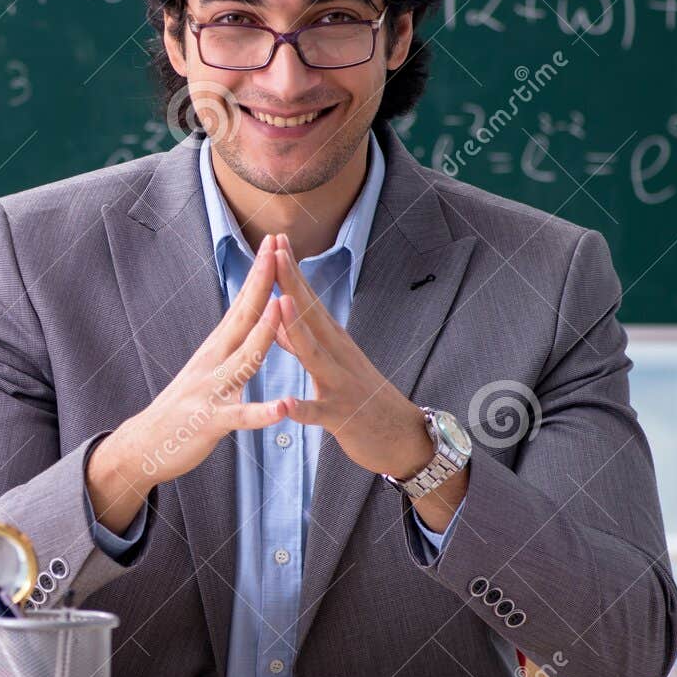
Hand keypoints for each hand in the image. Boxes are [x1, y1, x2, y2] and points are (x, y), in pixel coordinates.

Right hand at [87, 233, 290, 530]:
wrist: (143, 445)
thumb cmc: (182, 407)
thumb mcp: (207, 367)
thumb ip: (229, 343)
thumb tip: (248, 312)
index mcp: (215, 348)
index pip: (241, 304)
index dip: (258, 273)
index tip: (273, 242)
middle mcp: (212, 361)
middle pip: (242, 318)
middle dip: (261, 284)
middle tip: (276, 251)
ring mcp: (209, 390)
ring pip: (243, 359)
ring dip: (263, 333)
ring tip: (282, 308)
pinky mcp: (208, 421)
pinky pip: (240, 416)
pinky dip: (262, 412)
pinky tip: (283, 408)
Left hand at [268, 234, 435, 481]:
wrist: (403, 436)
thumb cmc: (361, 396)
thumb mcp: (332, 362)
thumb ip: (303, 342)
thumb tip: (278, 317)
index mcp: (333, 340)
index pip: (308, 299)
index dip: (290, 271)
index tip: (274, 240)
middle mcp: (337, 354)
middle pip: (311, 314)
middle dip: (291, 282)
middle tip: (274, 250)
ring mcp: (340, 383)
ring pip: (314, 354)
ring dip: (296, 329)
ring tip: (279, 303)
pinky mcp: (341, 416)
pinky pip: (318, 413)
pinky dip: (301, 408)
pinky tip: (285, 404)